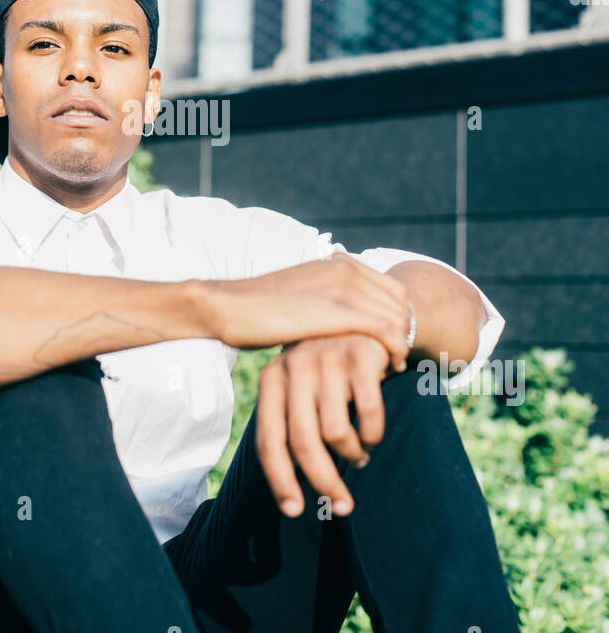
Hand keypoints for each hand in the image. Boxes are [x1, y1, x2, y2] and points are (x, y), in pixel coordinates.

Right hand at [210, 253, 410, 370]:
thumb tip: (326, 315)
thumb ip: (318, 298)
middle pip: (398, 302)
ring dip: (402, 343)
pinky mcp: (340, 312)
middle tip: (399, 357)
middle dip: (404, 329)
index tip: (391, 340)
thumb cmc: (254, 308)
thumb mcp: (296, 295)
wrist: (227, 306)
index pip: (389, 287)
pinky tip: (388, 369)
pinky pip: (386, 331)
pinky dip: (395, 350)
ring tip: (395, 367)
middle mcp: (346, 269)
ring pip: (397, 317)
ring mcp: (344, 289)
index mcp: (336, 263)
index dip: (396, 314)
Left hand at [255, 332, 394, 519]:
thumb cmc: (325, 369)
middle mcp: (294, 367)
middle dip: (324, 481)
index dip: (280, 480)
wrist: (361, 317)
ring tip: (359, 456)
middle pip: (303, 442)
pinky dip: (374, 434)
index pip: (268, 440)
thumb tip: (289, 491)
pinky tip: (374, 436)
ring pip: (336, 432)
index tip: (295, 511)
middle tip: (343, 506)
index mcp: (271, 380)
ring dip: (352, 454)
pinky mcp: (361, 354)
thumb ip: (290, 425)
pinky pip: (368, 412)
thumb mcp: (298, 388)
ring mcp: (327, 358)